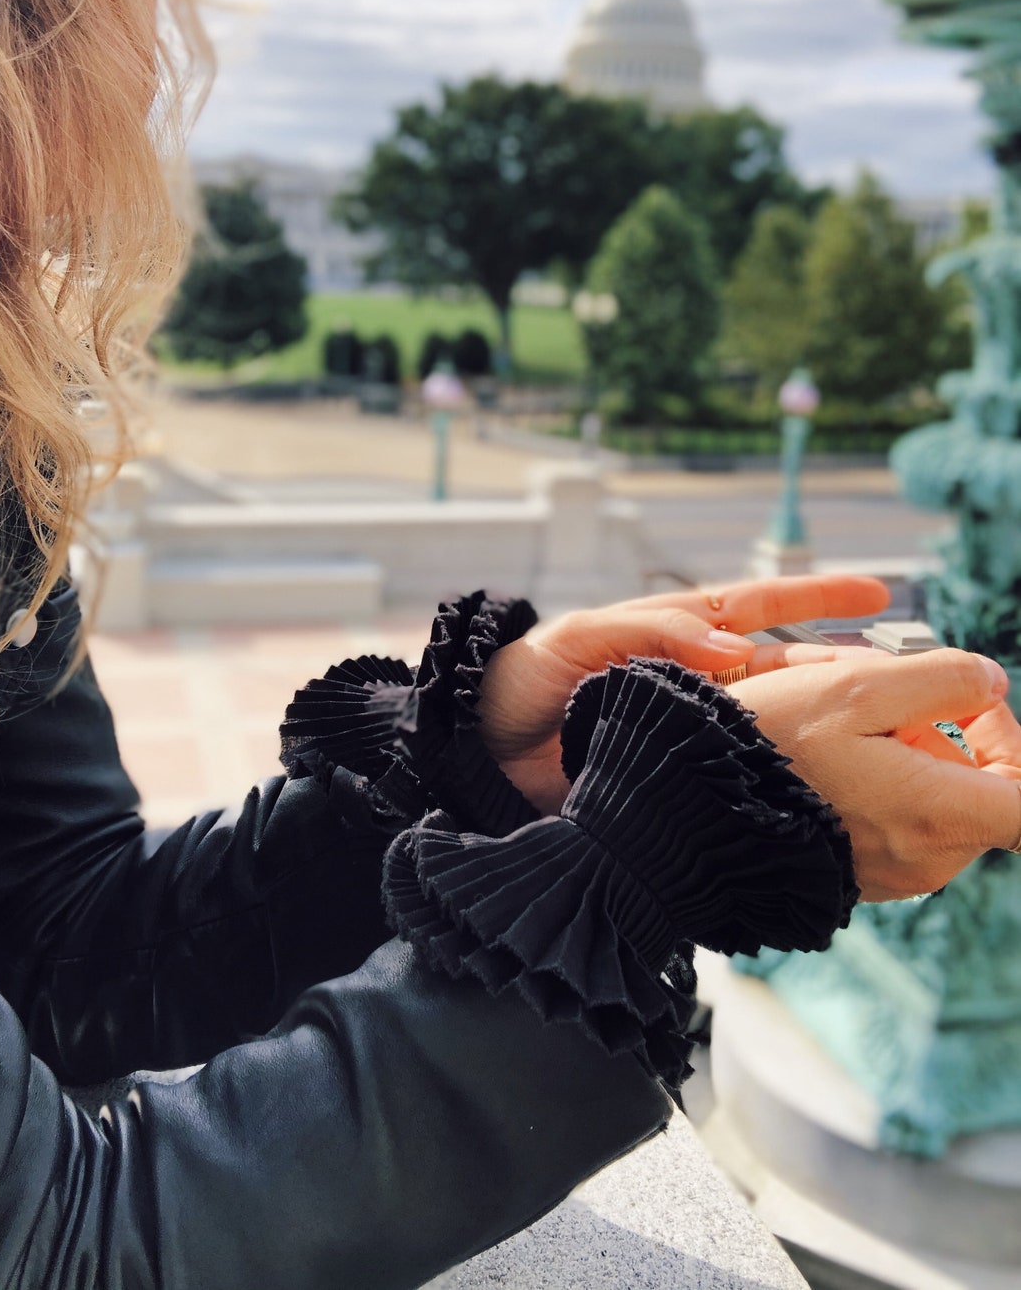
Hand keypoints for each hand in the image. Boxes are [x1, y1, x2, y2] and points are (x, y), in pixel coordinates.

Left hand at [477, 574, 888, 811]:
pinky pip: (738, 774)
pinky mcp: (677, 778)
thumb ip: (651, 632)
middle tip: (905, 678)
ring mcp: (689, 730)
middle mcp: (693, 681)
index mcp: (672, 634)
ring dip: (824, 725)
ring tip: (885, 730)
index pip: (758, 607)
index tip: (876, 591)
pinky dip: (781, 778)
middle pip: (784, 670)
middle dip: (842, 669)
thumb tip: (732, 645)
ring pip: (776, 723)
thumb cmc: (520, 682)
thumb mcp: (579, 640)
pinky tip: (821, 789)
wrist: (475, 754)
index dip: (816, 597)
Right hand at [729, 649, 1020, 899]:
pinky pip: (900, 821)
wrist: (690, 805)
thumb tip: (988, 682)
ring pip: (936, 800)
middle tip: (880, 698)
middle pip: (984, 789)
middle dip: (942, 731)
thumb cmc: (767, 747)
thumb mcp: (855, 686)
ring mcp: (897, 873)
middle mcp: (928, 857)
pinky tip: (827, 758)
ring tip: (840, 724)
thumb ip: (941, 677)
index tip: (972, 708)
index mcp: (937, 813)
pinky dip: (880, 782)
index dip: (1016, 744)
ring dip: (905, 752)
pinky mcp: (865, 875)